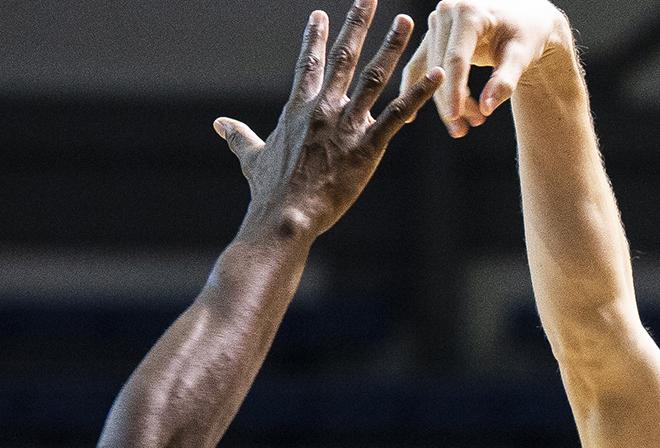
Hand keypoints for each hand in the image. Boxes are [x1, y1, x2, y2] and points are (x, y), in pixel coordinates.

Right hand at [215, 0, 442, 240]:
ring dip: (393, 46)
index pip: (309, 63)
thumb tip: (220, 125)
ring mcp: (347, 125)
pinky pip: (400, 114)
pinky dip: (420, 93)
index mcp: (298, 108)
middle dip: (358, 24)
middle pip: (344, 56)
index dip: (315, 37)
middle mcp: (324, 108)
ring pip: (375, 77)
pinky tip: (439, 74)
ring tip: (407, 20)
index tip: (321, 15)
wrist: (285, 216)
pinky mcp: (368, 147)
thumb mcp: (251, 157)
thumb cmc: (269, 192)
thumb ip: (239, 136)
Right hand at [401, 0, 573, 138]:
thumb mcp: (521, 56)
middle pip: (441, 66)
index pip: (456, 59)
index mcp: (469, 12)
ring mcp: (437, 22)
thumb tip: (487, 108)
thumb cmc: (526, 34)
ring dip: (442, 101)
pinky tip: (413, 117)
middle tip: (465, 130)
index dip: (454, 91)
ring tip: (461, 128)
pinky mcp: (434, 35)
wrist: (524, 19)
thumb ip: (505, 81)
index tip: (455, 118)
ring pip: (430, 70)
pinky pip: (421, 65)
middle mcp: (447, 12)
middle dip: (452, 101)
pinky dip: (423, 89)